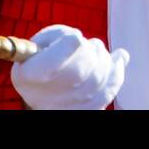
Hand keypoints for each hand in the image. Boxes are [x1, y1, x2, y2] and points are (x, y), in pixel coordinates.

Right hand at [11, 25, 127, 109]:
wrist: (40, 91)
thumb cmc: (39, 61)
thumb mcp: (38, 44)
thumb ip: (57, 36)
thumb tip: (79, 39)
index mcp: (27, 75)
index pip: (49, 64)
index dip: (66, 47)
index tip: (77, 36)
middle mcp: (44, 98)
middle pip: (77, 74)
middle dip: (91, 52)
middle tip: (92, 44)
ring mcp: (65, 108)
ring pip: (95, 83)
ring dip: (104, 60)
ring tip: (100, 50)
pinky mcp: (83, 112)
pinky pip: (106, 95)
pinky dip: (116, 74)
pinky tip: (120, 59)